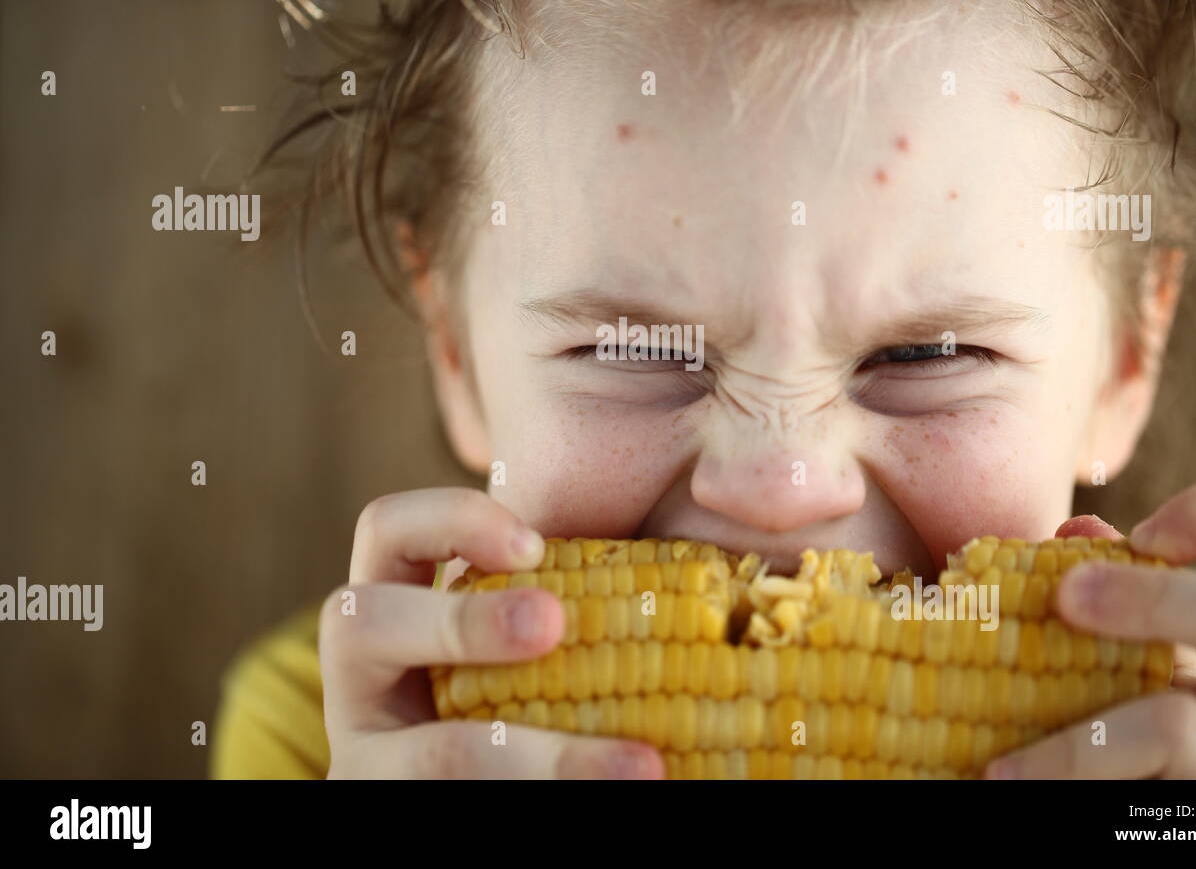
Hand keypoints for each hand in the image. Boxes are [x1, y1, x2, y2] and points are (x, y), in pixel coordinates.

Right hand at [319, 488, 663, 777]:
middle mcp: (362, 678)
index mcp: (398, 609)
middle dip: (459, 622)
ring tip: (641, 767)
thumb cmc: (559, 695)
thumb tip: (728, 494)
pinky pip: (456, 806)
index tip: (536, 546)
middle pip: (357, 624)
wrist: (531, 799)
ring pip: (429, 755)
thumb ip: (602, 584)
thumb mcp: (559, 635)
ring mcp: (369, 757)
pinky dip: (549, 798)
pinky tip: (630, 786)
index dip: (450, 521)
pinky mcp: (391, 811)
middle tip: (554, 623)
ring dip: (541, 758)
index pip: (388, 530)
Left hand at [985, 484, 1195, 777]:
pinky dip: (1068, 779)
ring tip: (1003, 765)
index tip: (1142, 532)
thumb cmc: (1178, 758)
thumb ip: (1146, 610)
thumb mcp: (1180, 679)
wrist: (1187, 835)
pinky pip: (1151, 798)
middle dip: (1153, 596)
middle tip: (1064, 595)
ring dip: (1075, 737)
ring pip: (1186, 729)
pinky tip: (1011, 785)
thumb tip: (1076, 537)